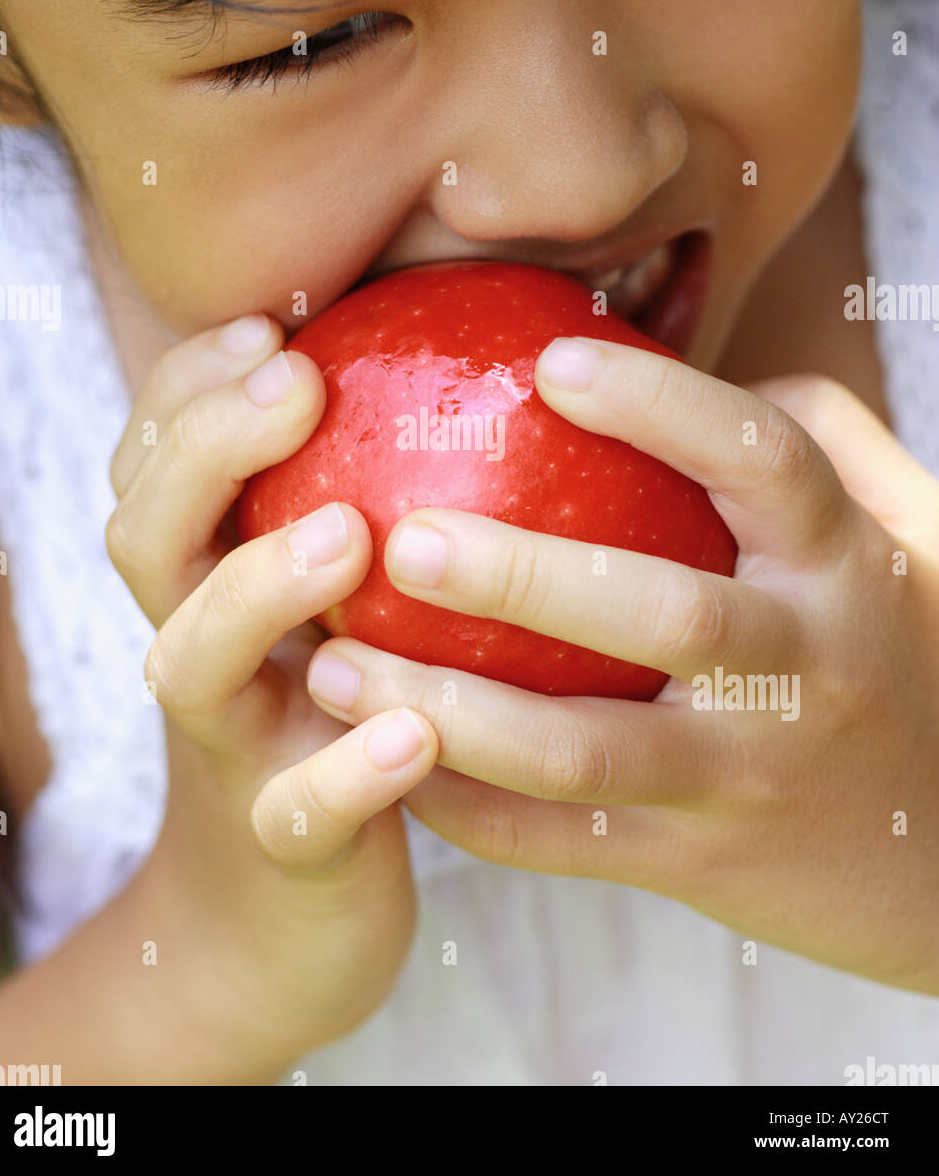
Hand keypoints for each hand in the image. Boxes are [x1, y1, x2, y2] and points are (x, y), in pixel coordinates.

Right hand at [105, 314, 437, 1068]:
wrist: (279, 930)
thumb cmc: (338, 729)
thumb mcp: (338, 612)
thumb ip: (366, 506)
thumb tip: (480, 377)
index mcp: (211, 586)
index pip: (158, 467)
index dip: (190, 391)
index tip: (274, 330)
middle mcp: (205, 656)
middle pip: (146, 542)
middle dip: (204, 453)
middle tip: (297, 385)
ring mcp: (234, 753)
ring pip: (190, 668)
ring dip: (257, 591)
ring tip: (348, 532)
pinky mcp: (287, 850)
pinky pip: (298, 812)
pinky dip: (348, 770)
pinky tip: (416, 728)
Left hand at [305, 339, 938, 995]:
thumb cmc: (903, 656)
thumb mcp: (903, 537)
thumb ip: (818, 441)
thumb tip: (695, 355)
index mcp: (847, 564)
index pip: (764, 462)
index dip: (662, 406)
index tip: (550, 362)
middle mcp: (805, 667)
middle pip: (664, 613)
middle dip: (525, 575)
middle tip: (404, 536)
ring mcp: (748, 776)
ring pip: (586, 752)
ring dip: (454, 711)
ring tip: (339, 662)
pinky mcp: (696, 866)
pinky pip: (560, 842)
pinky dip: (464, 804)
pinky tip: (377, 752)